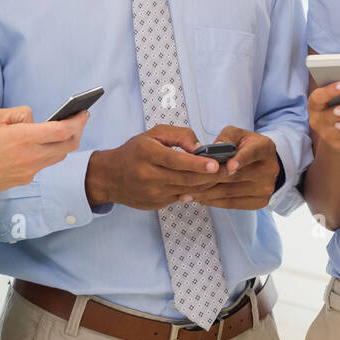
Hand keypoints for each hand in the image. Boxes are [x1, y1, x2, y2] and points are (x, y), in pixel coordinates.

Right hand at [0, 106, 87, 196]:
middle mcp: (30, 157)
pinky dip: (47, 154)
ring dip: (64, 144)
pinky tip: (41, 146)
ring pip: (58, 157)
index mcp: (23, 138)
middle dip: (78, 131)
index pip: (63, 131)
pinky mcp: (24, 180)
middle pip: (68, 146)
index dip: (78, 121)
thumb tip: (36, 120)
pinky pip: (43, 165)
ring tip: (63, 131)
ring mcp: (28, 171)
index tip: (83, 112)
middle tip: (78, 120)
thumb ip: (20, 114)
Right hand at [84, 125, 224, 209]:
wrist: (110, 176)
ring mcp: (152, 193)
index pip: (177, 161)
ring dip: (206, 185)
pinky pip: (181, 198)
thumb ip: (179, 135)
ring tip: (221, 176)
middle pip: (186, 179)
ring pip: (186, 191)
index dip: (198, 164)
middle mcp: (149, 176)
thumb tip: (199, 148)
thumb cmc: (135, 151)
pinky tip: (205, 185)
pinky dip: (195, 192)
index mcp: (147, 154)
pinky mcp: (156, 204)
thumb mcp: (154, 134)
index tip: (215, 164)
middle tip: (228, 170)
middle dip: (210, 176)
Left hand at [185, 126, 280, 209]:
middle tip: (186, 181)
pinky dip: (214, 202)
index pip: (251, 153)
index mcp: (264, 148)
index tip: (228, 166)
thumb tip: (213, 148)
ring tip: (186, 192)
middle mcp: (269, 169)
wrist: (264, 164)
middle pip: (236, 176)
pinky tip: (200, 198)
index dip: (239, 160)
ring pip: (230, 192)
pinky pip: (232, 204)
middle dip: (209, 178)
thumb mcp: (237, 134)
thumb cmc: (246, 146)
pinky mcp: (260, 202)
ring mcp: (265, 188)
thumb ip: (225, 138)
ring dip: (206, 193)